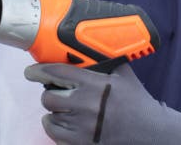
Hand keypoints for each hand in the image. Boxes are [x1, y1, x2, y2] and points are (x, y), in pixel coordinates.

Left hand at [24, 62, 180, 144]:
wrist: (150, 131)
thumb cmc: (136, 101)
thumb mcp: (122, 74)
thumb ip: (104, 61)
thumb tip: (91, 45)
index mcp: (94, 84)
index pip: (56, 73)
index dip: (37, 71)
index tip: (30, 71)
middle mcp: (85, 105)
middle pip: (48, 96)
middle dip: (49, 92)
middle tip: (55, 92)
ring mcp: (83, 127)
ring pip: (49, 117)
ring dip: (53, 111)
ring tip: (61, 108)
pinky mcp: (82, 144)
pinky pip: (55, 135)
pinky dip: (54, 127)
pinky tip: (62, 122)